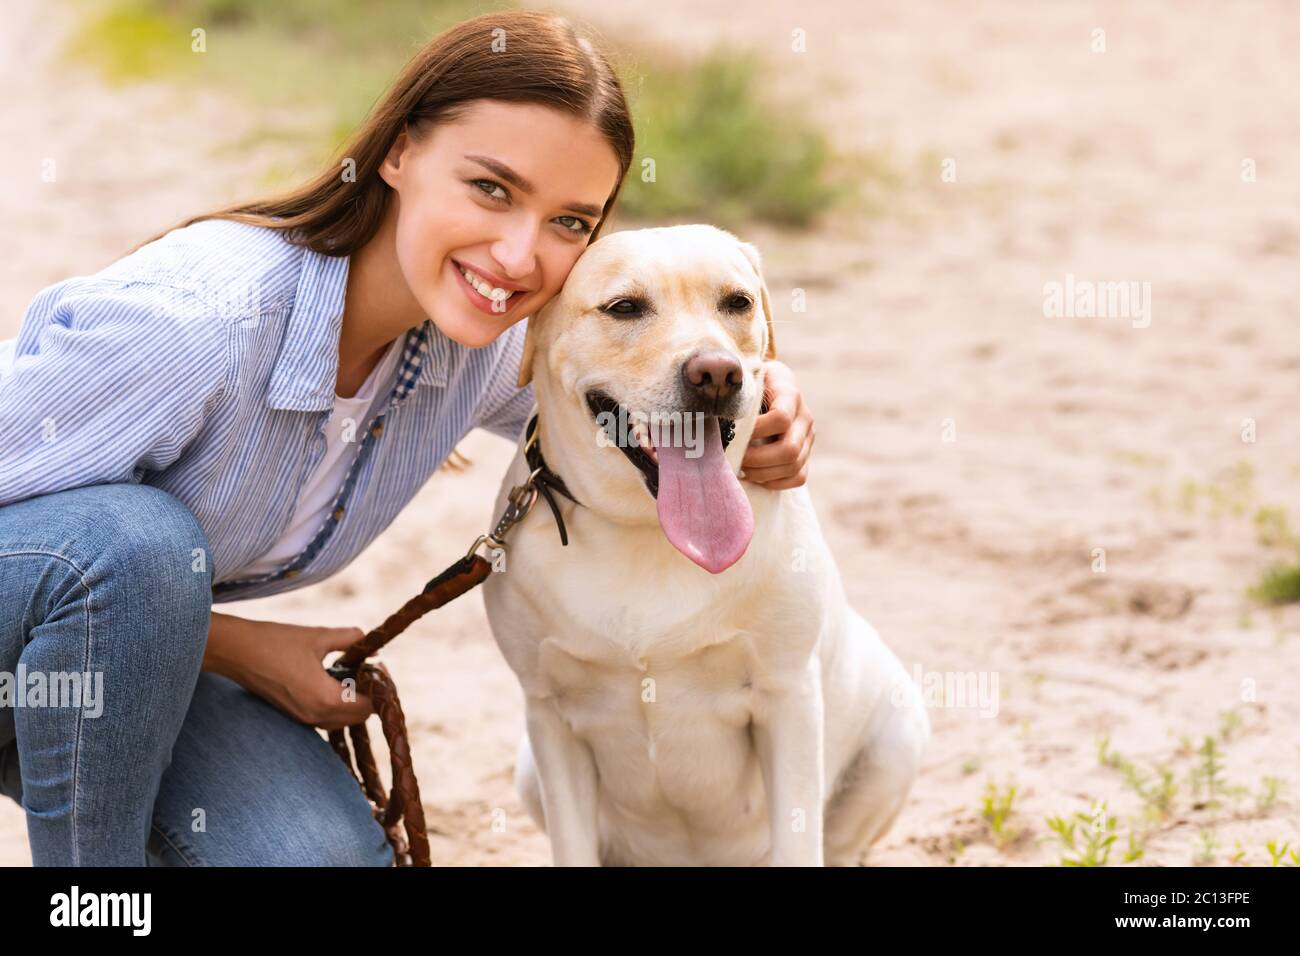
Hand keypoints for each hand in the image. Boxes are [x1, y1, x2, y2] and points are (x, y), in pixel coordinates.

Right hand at [205, 613, 375, 730]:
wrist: (235, 652)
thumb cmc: (276, 641)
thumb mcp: (319, 636)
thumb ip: (351, 639)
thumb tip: (372, 644)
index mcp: (325, 699)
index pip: (368, 705)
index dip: (378, 686)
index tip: (377, 664)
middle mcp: (315, 716)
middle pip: (358, 717)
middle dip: (368, 695)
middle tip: (367, 667)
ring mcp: (302, 719)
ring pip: (342, 720)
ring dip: (353, 700)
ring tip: (350, 671)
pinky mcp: (292, 715)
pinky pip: (325, 717)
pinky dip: (336, 703)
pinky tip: (332, 678)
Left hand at [741, 360, 814, 489]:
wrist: (768, 385)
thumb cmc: (749, 382)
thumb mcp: (745, 377)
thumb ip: (737, 389)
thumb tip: (716, 411)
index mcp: (789, 393)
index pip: (780, 418)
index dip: (756, 430)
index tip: (734, 433)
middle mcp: (804, 417)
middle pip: (789, 450)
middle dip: (757, 460)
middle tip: (735, 458)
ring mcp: (807, 438)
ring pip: (793, 466)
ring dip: (763, 473)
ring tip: (741, 468)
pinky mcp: (805, 454)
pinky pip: (798, 477)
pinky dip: (775, 482)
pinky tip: (755, 476)